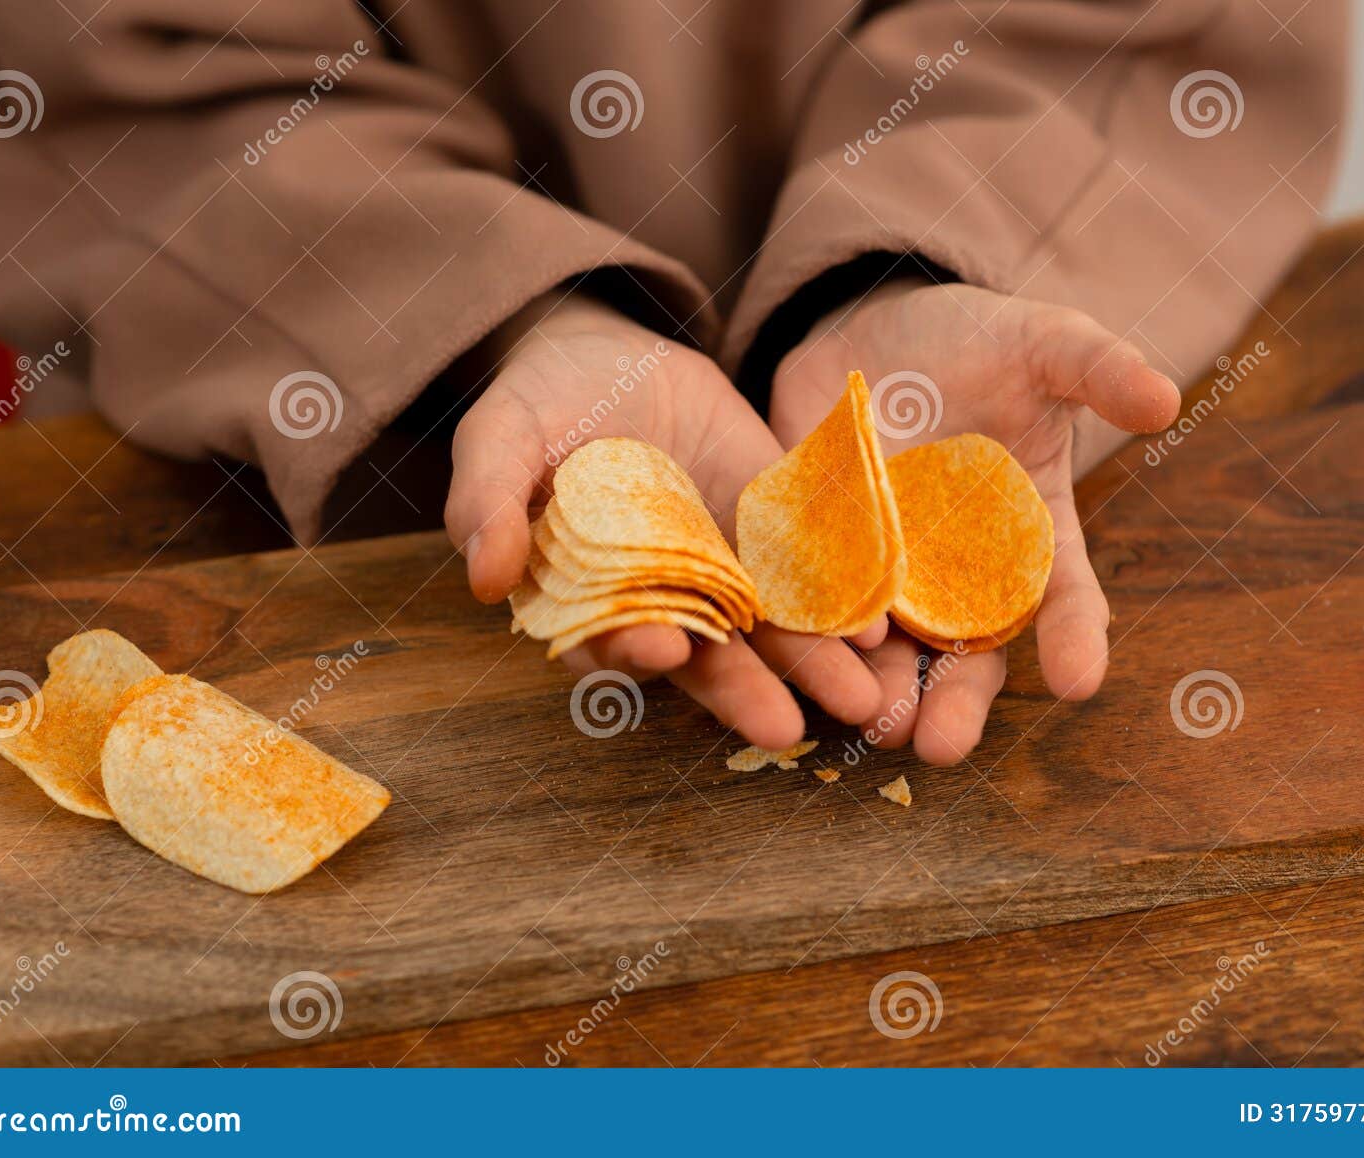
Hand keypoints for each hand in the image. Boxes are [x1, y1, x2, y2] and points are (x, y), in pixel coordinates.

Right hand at [444, 291, 886, 748]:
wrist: (611, 356)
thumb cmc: (537, 405)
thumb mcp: (501, 435)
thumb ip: (488, 499)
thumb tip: (484, 579)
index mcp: (586, 598)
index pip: (607, 638)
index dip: (632, 648)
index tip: (665, 651)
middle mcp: (661, 601)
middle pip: (703, 657)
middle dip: (742, 692)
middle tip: (782, 729)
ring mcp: (723, 571)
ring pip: (769, 631)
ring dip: (813, 667)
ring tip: (860, 702)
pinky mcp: (772, 533)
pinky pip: (811, 572)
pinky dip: (843, 600)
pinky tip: (879, 625)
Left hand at [770, 280, 1179, 763]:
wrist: (874, 331)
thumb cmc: (979, 345)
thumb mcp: (1045, 344)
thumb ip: (1098, 368)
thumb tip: (1165, 399)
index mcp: (1029, 537)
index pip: (1062, 600)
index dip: (1074, 640)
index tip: (1079, 681)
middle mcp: (961, 574)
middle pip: (966, 657)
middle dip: (955, 705)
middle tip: (942, 747)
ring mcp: (888, 573)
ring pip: (889, 652)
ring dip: (881, 694)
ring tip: (873, 729)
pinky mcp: (817, 556)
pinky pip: (815, 602)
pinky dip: (811, 631)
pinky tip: (803, 660)